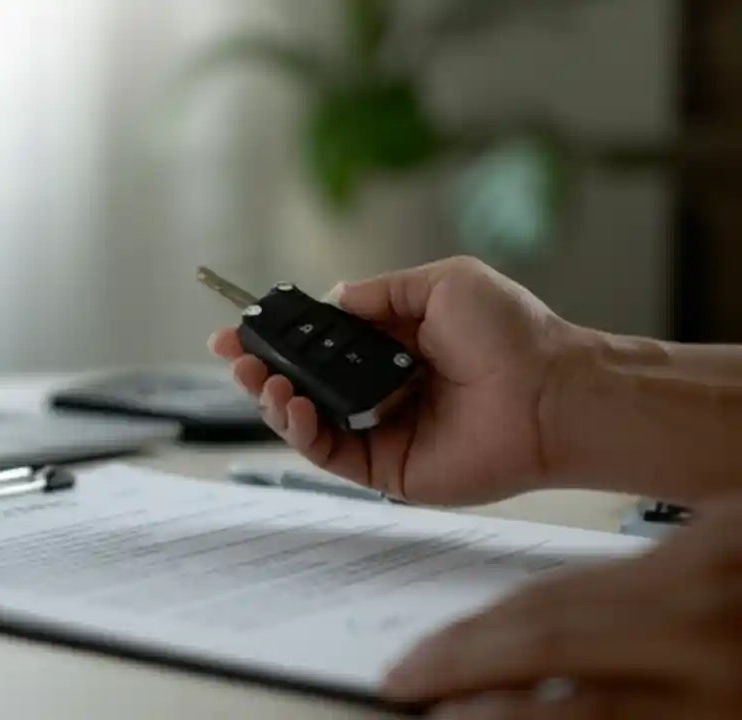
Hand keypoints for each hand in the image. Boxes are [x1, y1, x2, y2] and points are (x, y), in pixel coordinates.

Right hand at [208, 257, 576, 504]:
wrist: (553, 394)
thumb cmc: (513, 335)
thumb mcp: (445, 283)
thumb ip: (384, 291)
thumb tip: (334, 296)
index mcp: (393, 345)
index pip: (320, 341)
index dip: (280, 334)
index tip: (242, 324)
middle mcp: (380, 389)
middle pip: (303, 383)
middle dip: (261, 368)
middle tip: (232, 355)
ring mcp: (381, 431)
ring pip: (307, 421)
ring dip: (272, 399)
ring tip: (258, 379)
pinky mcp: (386, 469)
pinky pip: (329, 453)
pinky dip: (300, 431)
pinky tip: (290, 405)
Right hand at [382, 497, 741, 718]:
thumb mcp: (732, 715)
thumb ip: (637, 714)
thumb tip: (546, 715)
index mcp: (721, 691)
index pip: (572, 709)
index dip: (492, 716)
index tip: (442, 718)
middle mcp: (703, 622)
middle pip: (547, 634)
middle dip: (462, 659)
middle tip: (408, 678)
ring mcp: (706, 567)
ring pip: (562, 592)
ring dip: (487, 623)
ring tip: (437, 649)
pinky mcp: (713, 534)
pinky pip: (602, 568)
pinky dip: (542, 595)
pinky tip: (512, 617)